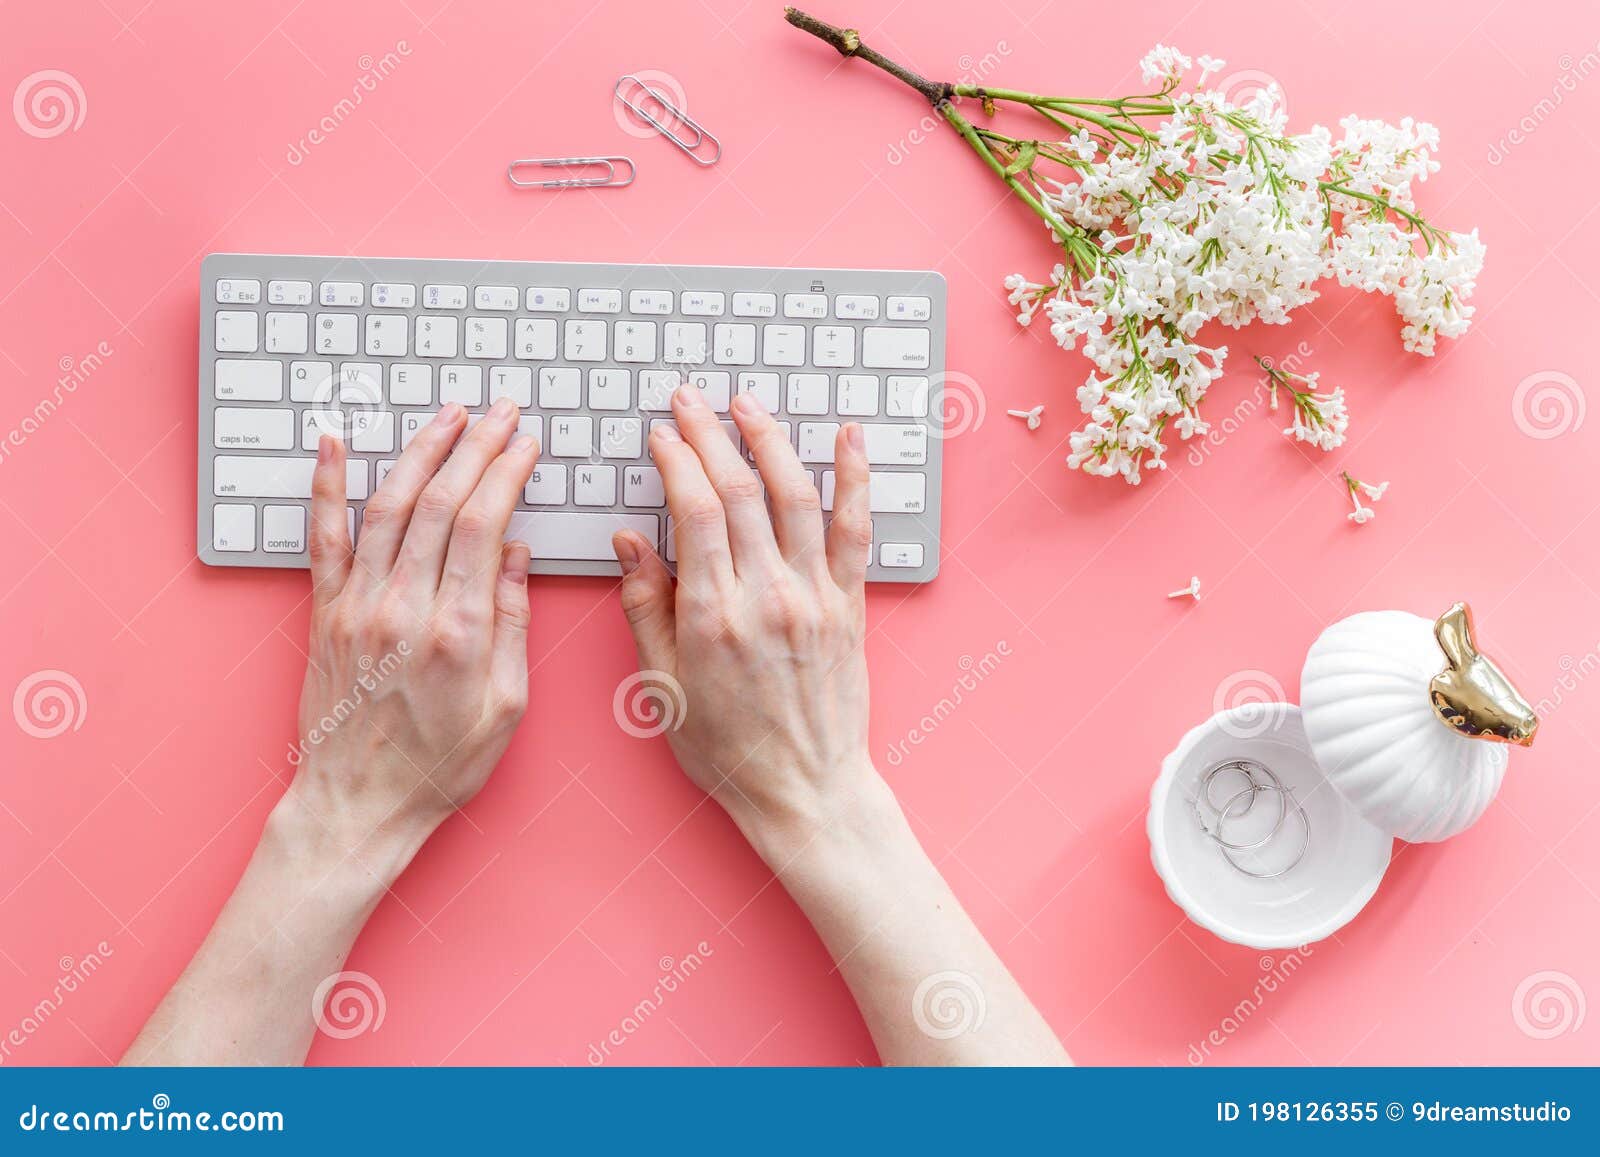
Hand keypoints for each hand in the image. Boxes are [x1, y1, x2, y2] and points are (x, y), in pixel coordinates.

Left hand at [291, 399, 538, 870]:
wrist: (358, 805)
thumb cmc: (439, 767)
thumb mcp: (506, 707)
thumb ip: (514, 626)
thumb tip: (517, 557)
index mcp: (458, 632)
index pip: (486, 525)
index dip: (507, 472)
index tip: (525, 442)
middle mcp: (403, 609)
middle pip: (442, 502)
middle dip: (475, 445)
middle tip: (500, 411)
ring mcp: (358, 607)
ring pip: (389, 506)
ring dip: (420, 452)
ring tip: (447, 415)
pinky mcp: (325, 614)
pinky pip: (324, 537)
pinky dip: (327, 485)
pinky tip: (334, 444)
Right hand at [610, 385, 878, 847]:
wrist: (806, 792)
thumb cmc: (729, 751)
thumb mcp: (663, 690)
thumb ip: (646, 608)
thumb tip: (631, 540)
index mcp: (713, 618)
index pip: (694, 511)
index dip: (676, 460)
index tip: (662, 433)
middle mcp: (768, 597)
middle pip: (740, 491)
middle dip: (709, 434)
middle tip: (690, 400)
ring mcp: (816, 597)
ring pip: (796, 495)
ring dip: (770, 439)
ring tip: (747, 404)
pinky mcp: (850, 605)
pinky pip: (855, 529)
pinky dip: (855, 477)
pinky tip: (848, 436)